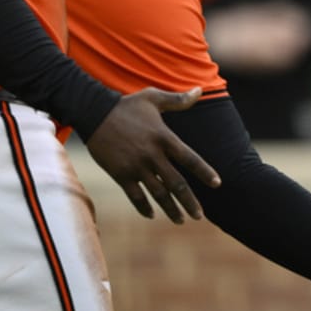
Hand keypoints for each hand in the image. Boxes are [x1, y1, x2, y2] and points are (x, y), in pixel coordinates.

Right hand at [83, 87, 220, 222]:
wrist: (93, 113)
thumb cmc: (127, 105)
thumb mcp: (153, 97)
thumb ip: (179, 100)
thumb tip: (200, 90)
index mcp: (164, 138)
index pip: (190, 159)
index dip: (205, 172)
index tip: (217, 184)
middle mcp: (152, 155)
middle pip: (176, 184)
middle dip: (190, 202)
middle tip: (200, 216)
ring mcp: (136, 167)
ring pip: (158, 194)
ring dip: (170, 209)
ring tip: (181, 221)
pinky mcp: (120, 174)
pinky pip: (135, 196)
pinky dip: (144, 207)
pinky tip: (152, 214)